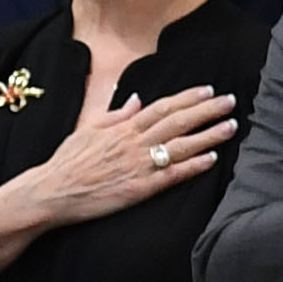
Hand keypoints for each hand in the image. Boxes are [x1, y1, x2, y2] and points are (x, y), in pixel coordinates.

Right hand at [0, 81, 241, 261]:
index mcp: (122, 127)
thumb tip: (134, 98)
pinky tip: (213, 159)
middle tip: (231, 101)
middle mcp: (133, 142)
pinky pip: (172, 175)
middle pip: (177, 122)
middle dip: (207, 110)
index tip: (209, 90)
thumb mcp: (88, 129)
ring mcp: (138, 165)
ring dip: (208, 135)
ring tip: (231, 126)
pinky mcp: (140, 188)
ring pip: (180, 145)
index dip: (188, 98)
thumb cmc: (67, 162)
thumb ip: (115, 114)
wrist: (51, 191)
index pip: (162, 107)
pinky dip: (193, 166)